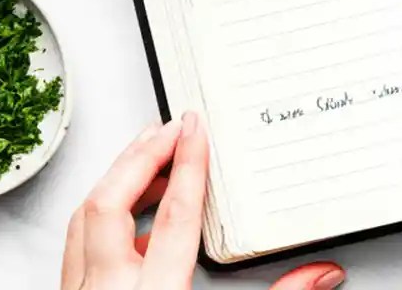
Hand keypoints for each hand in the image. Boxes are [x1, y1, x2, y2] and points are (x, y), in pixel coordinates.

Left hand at [61, 112, 345, 289]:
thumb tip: (323, 274)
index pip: (173, 216)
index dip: (187, 165)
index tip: (195, 129)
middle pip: (110, 203)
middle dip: (138, 156)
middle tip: (170, 128)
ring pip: (83, 219)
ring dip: (116, 179)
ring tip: (148, 155)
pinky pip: (78, 243)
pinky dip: (103, 213)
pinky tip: (128, 213)